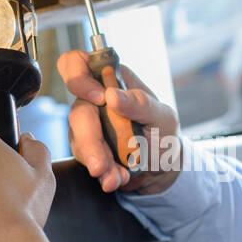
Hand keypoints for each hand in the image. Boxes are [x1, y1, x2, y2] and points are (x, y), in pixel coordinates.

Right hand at [57, 49, 180, 194]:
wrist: (163, 168)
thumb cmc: (164, 134)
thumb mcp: (162, 117)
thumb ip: (141, 104)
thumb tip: (112, 94)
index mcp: (112, 79)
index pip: (77, 64)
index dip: (78, 77)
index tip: (98, 98)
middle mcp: (94, 99)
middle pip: (78, 112)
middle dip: (90, 142)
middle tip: (103, 164)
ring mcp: (88, 125)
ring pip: (78, 140)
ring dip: (98, 162)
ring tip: (118, 176)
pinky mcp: (86, 148)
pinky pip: (85, 159)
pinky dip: (103, 172)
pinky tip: (117, 177)